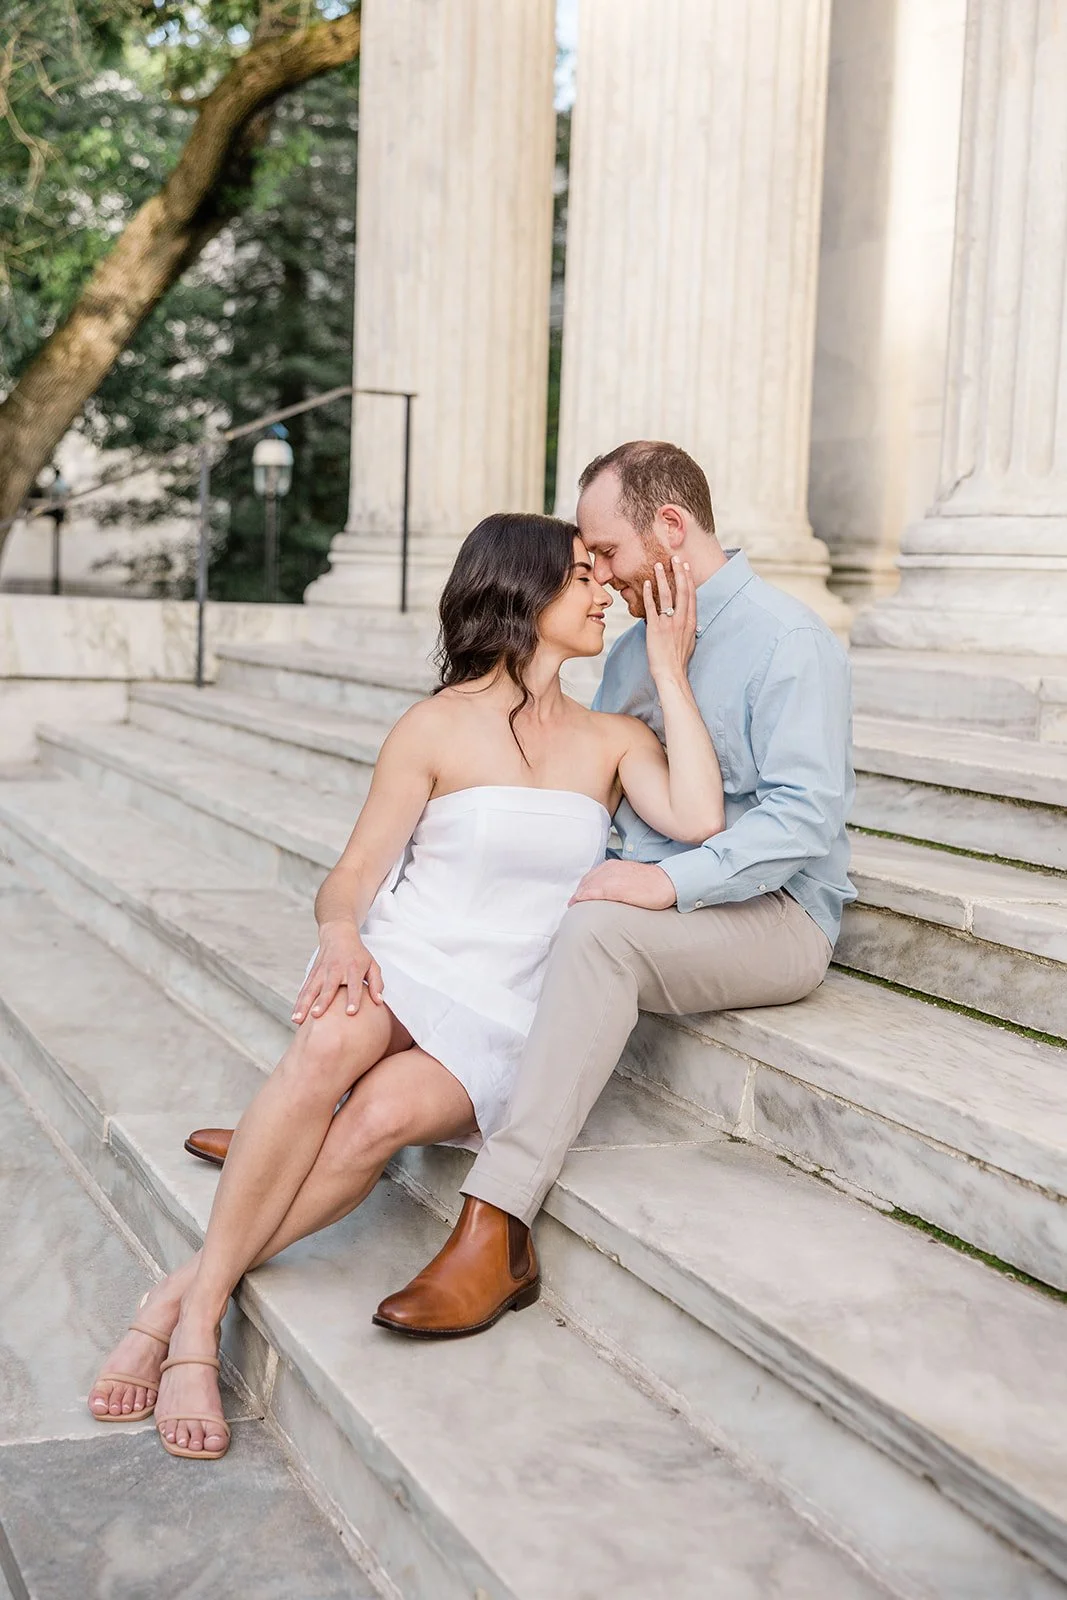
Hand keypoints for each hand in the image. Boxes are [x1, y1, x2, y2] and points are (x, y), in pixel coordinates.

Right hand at [292, 922, 383, 1022]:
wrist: (338, 934)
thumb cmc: (358, 954)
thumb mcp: (372, 965)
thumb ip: (376, 984)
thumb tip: (379, 1002)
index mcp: (353, 969)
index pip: (354, 986)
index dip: (353, 999)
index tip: (350, 1012)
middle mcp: (335, 971)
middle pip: (328, 988)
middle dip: (322, 1002)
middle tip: (317, 1015)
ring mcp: (321, 972)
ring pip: (311, 990)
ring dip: (304, 1005)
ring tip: (297, 1020)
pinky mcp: (312, 974)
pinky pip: (304, 990)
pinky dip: (298, 1002)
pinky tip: (294, 1016)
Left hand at [569, 860, 677, 909]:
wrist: (667, 882)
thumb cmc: (652, 883)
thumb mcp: (630, 877)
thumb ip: (617, 881)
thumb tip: (608, 893)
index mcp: (612, 866)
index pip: (590, 878)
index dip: (582, 889)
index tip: (577, 899)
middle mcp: (609, 869)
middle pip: (586, 882)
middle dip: (578, 894)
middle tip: (572, 906)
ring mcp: (612, 878)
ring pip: (587, 887)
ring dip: (578, 897)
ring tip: (573, 908)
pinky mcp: (616, 888)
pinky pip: (595, 892)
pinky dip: (584, 897)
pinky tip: (579, 903)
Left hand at [643, 556, 695, 686]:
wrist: (671, 673)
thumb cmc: (678, 660)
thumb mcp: (689, 640)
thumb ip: (687, 627)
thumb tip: (687, 619)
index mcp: (691, 622)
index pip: (691, 595)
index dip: (688, 578)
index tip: (686, 566)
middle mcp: (682, 620)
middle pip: (682, 590)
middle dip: (679, 572)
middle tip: (675, 557)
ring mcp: (668, 623)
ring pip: (667, 595)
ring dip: (663, 578)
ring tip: (658, 564)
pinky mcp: (655, 628)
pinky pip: (651, 607)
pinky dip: (648, 594)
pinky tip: (645, 583)